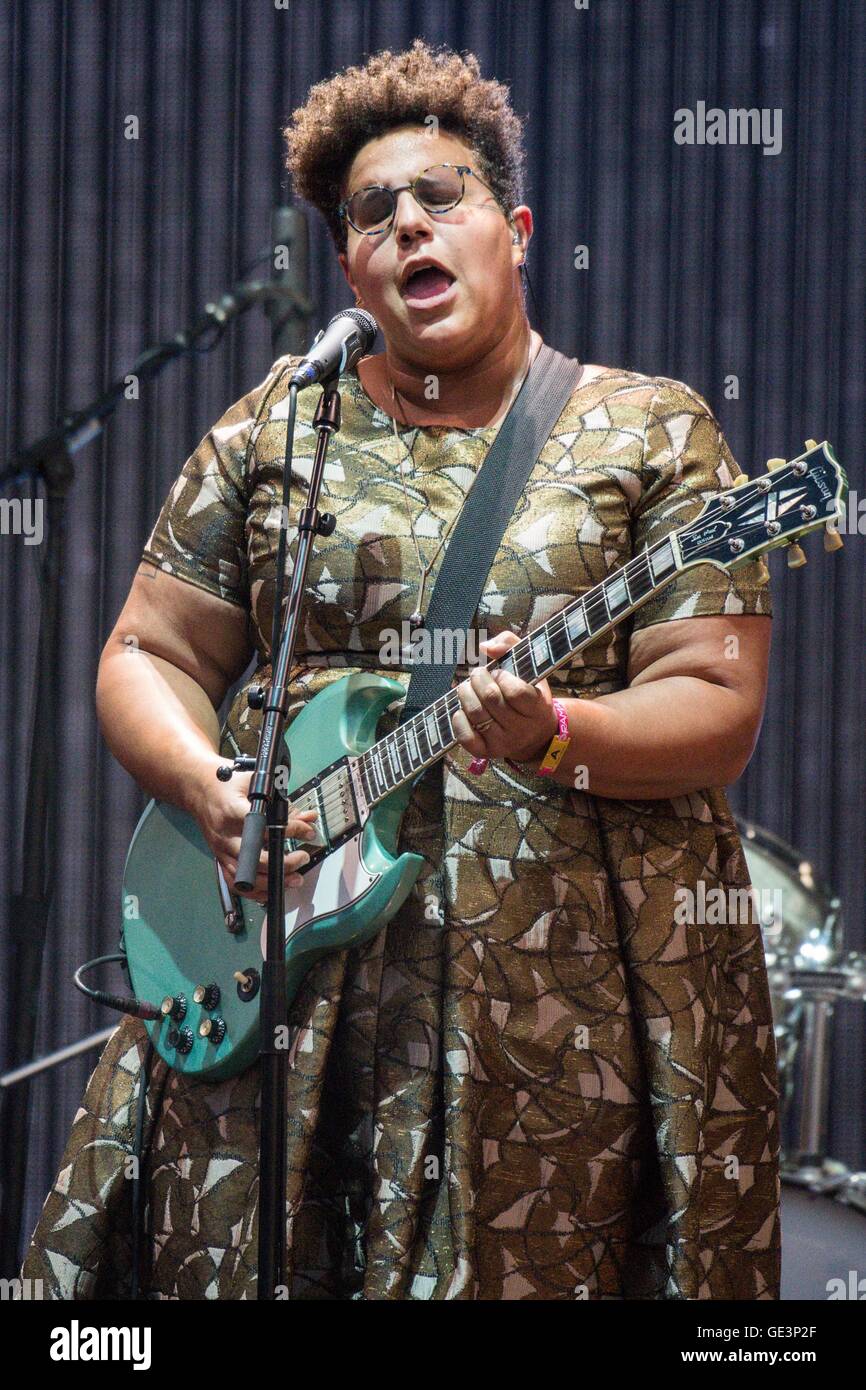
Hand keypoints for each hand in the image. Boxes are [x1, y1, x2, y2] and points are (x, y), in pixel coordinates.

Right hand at [191, 756, 318, 904]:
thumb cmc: (227, 784)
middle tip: (302, 857)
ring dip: (273, 882)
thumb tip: (310, 818)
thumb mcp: (254, 782)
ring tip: (295, 879)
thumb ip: (283, 802)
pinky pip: (235, 884)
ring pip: (246, 878)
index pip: (264, 826)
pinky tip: (272, 889)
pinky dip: (255, 892)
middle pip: (255, 859)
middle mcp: (225, 835)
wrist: (198, 790)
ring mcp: (221, 851)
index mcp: (232, 811)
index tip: (306, 831)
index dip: (288, 831)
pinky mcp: (219, 860)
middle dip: (284, 863)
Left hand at [451, 630, 558, 764]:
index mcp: (537, 708)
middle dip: (478, 679)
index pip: (516, 691)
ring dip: (465, 693)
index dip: (502, 676)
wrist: (535, 736)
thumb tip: (485, 647)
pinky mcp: (486, 753)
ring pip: (475, 714)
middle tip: (477, 674)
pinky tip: (462, 709)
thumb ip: (510, 645)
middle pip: (491, 699)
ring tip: (467, 686)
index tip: (499, 672)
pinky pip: (465, 737)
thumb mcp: (530, 667)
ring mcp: (503, 743)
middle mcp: (522, 729)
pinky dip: (458, 718)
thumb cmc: (529, 694)